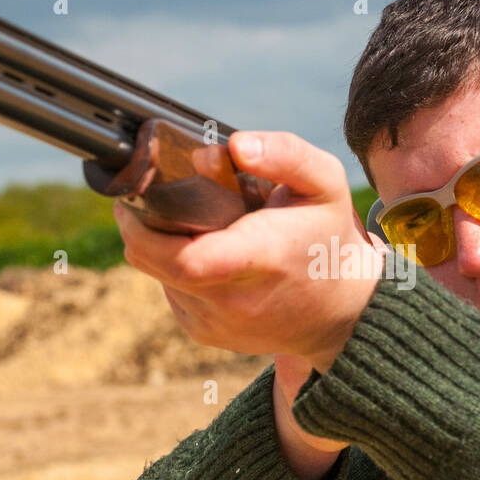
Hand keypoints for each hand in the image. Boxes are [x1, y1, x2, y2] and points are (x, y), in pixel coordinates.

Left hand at [113, 131, 384, 373]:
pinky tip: (209, 256)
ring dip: (163, 248)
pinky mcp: (207, 334)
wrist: (343, 311)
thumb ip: (286, 154)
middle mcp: (234, 299)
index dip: (144, 229)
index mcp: (260, 258)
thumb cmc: (329, 238)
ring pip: (158, 276)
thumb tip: (235, 145)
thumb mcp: (325, 183)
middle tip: (151, 200)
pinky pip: (172, 293)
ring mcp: (218, 323)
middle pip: (155, 263)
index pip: (184, 258)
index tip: (136, 199)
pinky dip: (176, 271)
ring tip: (200, 228)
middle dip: (141, 228)